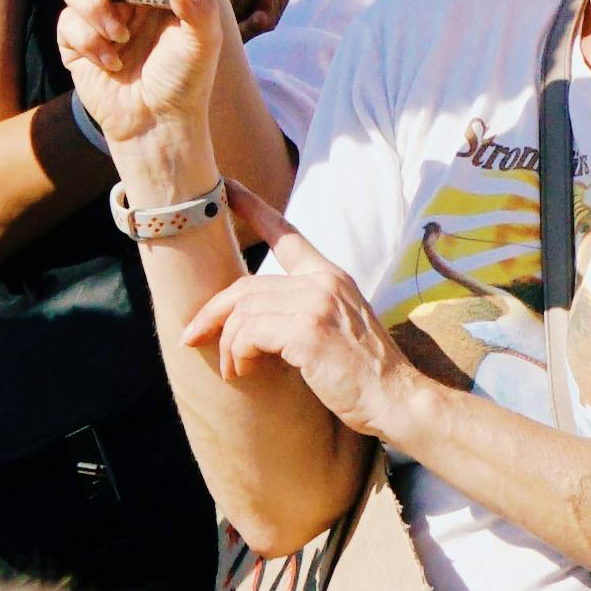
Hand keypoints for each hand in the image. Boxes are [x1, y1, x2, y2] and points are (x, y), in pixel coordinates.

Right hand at [56, 0, 226, 177]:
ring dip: (93, 8)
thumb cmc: (187, 82)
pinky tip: (111, 61)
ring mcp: (94, 12)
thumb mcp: (204, 44)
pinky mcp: (74, 39)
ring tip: (119, 37)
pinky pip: (67, 22)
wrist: (157, 128)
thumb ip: (199, 8)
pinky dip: (88, 40)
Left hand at [192, 202, 421, 444]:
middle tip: (191, 334)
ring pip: (244, 311)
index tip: (227, 188)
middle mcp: (323, 282)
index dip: (252, 208)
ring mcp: (316, 304)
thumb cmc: (367, 376)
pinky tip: (242, 370)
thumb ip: (306, 308)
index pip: (287, 233)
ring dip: (227, 342)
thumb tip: (257, 316)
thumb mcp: (339, 327)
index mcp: (332, 276)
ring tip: (230, 368)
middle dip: (213, 311)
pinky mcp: (308, 331)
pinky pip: (250, 333)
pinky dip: (238, 353)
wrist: (399, 402)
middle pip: (247, 285)